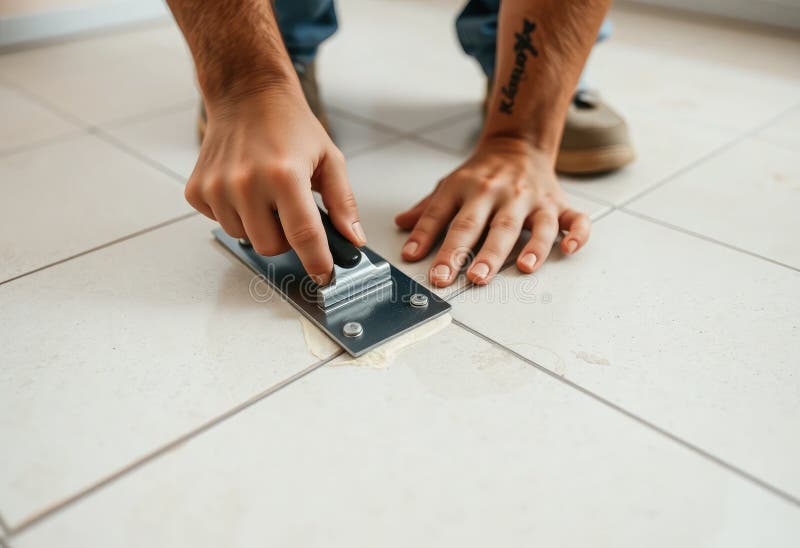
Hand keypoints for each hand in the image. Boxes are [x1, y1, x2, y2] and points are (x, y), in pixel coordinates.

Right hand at [185, 86, 364, 284]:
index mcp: (285, 175)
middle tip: (290, 211)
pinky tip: (243, 187)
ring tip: (265, 193)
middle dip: (286, 238)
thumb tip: (354, 240)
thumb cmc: (290, 125)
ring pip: (245, 239)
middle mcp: (246, 182)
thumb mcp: (329, 158)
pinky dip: (236, 214)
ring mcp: (217, 187)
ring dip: (260, 226)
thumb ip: (343, 202)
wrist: (246, 94)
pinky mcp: (197, 189)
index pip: (304, 236)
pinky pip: (221, 223)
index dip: (317, 262)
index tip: (324, 276)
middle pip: (271, 247)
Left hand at [395, 137, 589, 286]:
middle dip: (481, 253)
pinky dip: (578, 233)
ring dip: (532, 248)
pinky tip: (572, 248)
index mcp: (466, 188)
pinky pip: (574, 219)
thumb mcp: (449, 185)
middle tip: (471, 278)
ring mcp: (531, 199)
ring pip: (532, 225)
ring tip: (524, 269)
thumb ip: (427, 211)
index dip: (431, 241)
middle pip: (490, 225)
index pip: (445, 216)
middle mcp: (499, 193)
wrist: (518, 143)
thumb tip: (401, 227)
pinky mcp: (557, 204)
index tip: (424, 268)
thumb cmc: (481, 173)